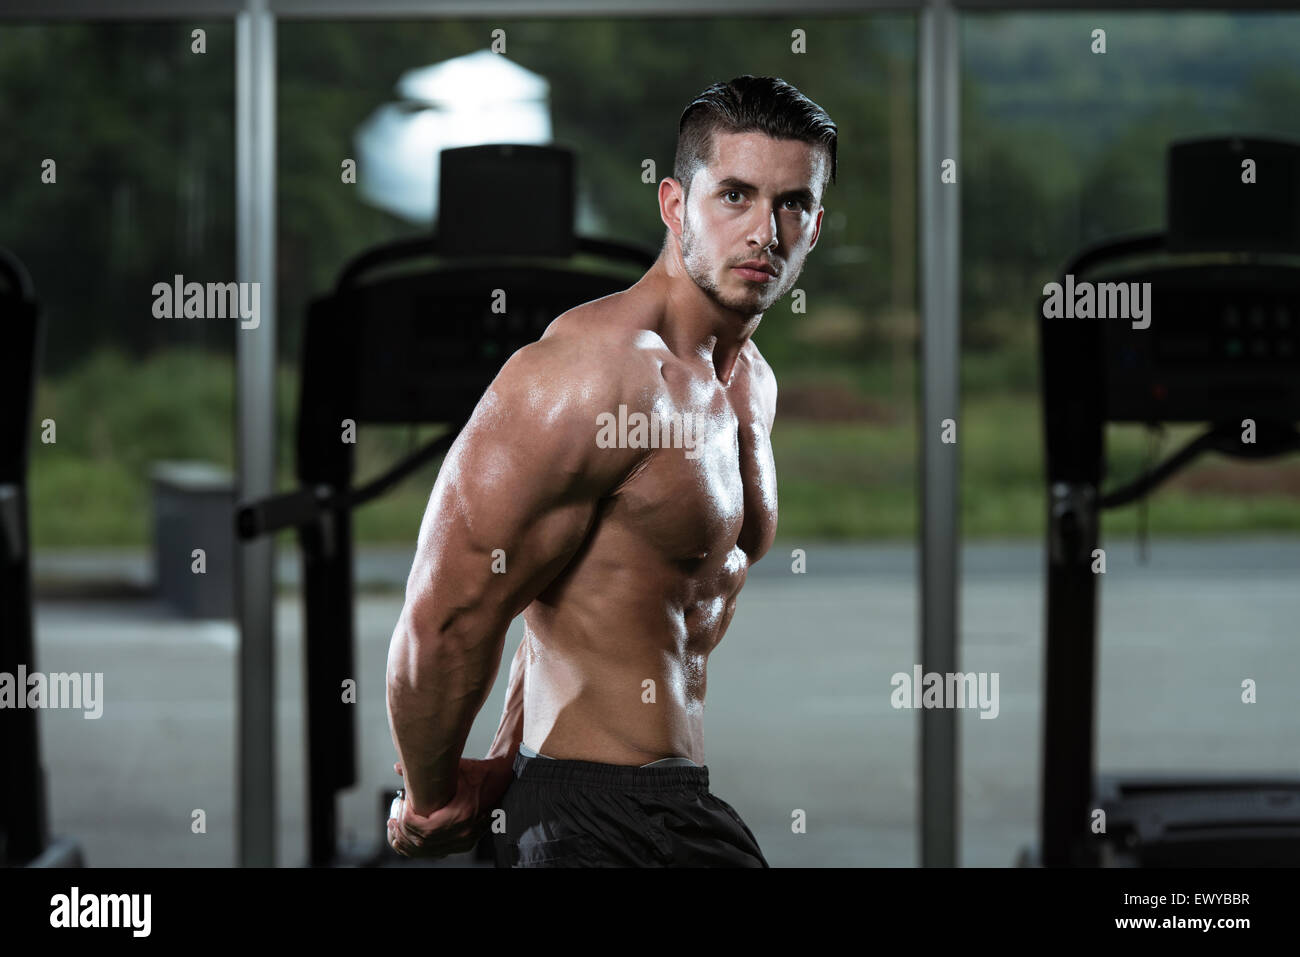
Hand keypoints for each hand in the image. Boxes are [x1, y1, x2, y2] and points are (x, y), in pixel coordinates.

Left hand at [386, 756, 513, 858]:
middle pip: (424, 842)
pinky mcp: (464, 844)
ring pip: (428, 850)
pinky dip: (420, 848)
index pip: (427, 829)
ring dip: (408, 842)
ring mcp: (465, 841)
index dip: (408, 821)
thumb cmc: (476, 773)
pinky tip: (408, 840)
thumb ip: (425, 770)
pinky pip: (437, 852)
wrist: (499, 781)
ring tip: (395, 830)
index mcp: (462, 815)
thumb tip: (398, 767)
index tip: (401, 807)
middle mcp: (464, 833)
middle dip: (403, 832)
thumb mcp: (453, 767)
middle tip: (391, 819)